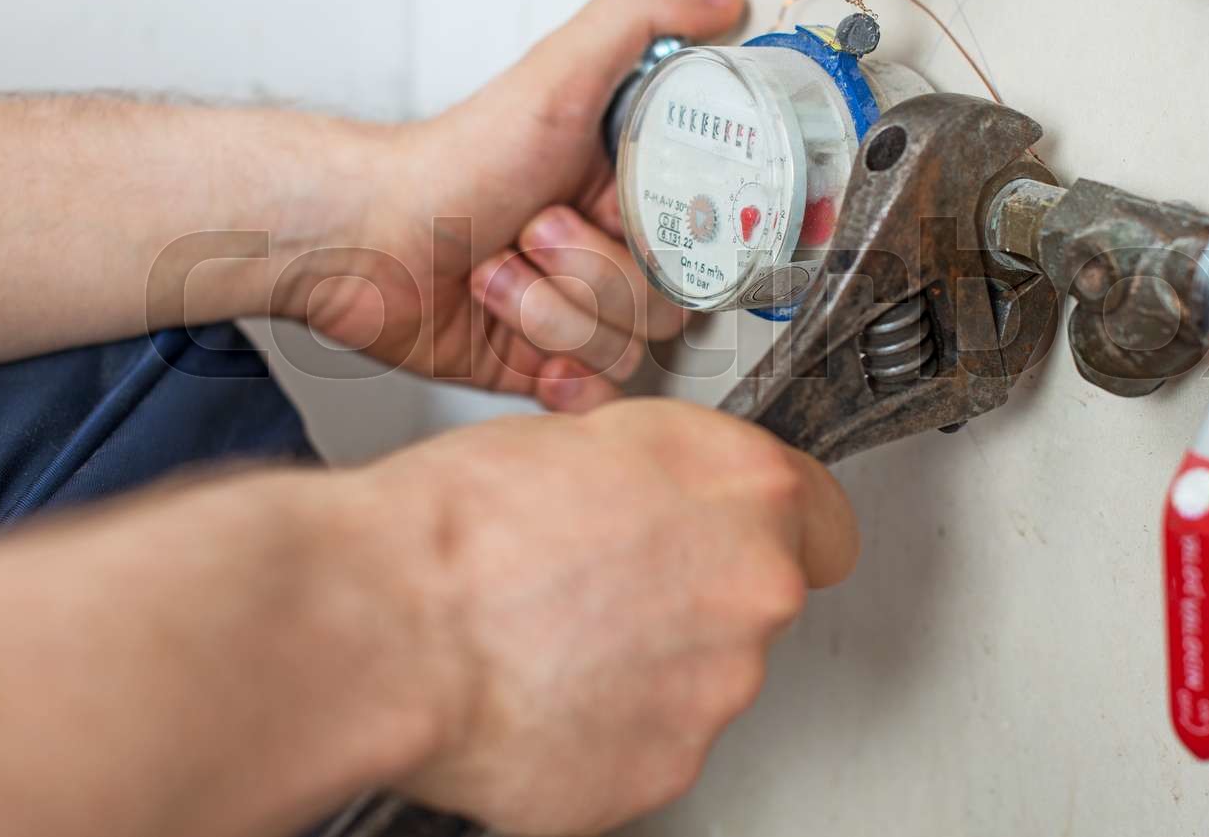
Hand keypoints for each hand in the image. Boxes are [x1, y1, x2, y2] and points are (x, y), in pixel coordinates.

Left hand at [285, 0, 747, 410]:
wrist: (362, 238)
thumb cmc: (452, 160)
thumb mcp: (556, 72)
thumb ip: (640, 16)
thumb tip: (720, 1)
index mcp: (627, 192)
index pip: (702, 243)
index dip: (653, 237)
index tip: (600, 208)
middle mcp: (609, 254)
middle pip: (666, 305)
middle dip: (588, 273)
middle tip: (527, 233)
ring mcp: (578, 313)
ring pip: (626, 350)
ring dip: (549, 313)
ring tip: (495, 274)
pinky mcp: (542, 365)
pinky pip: (593, 397)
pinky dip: (555, 373)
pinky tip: (513, 338)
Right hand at [376, 400, 859, 835]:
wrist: (386, 623)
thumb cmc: (460, 524)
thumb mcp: (586, 438)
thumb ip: (667, 476)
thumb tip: (668, 495)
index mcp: (745, 490)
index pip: (823, 520)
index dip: (775, 530)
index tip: (744, 540)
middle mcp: (753, 590)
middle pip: (757, 600)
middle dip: (695, 596)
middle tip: (604, 587)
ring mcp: (716, 689)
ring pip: (703, 676)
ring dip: (649, 664)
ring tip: (553, 640)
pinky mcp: (666, 769)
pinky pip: (651, 742)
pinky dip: (606, 727)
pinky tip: (541, 693)